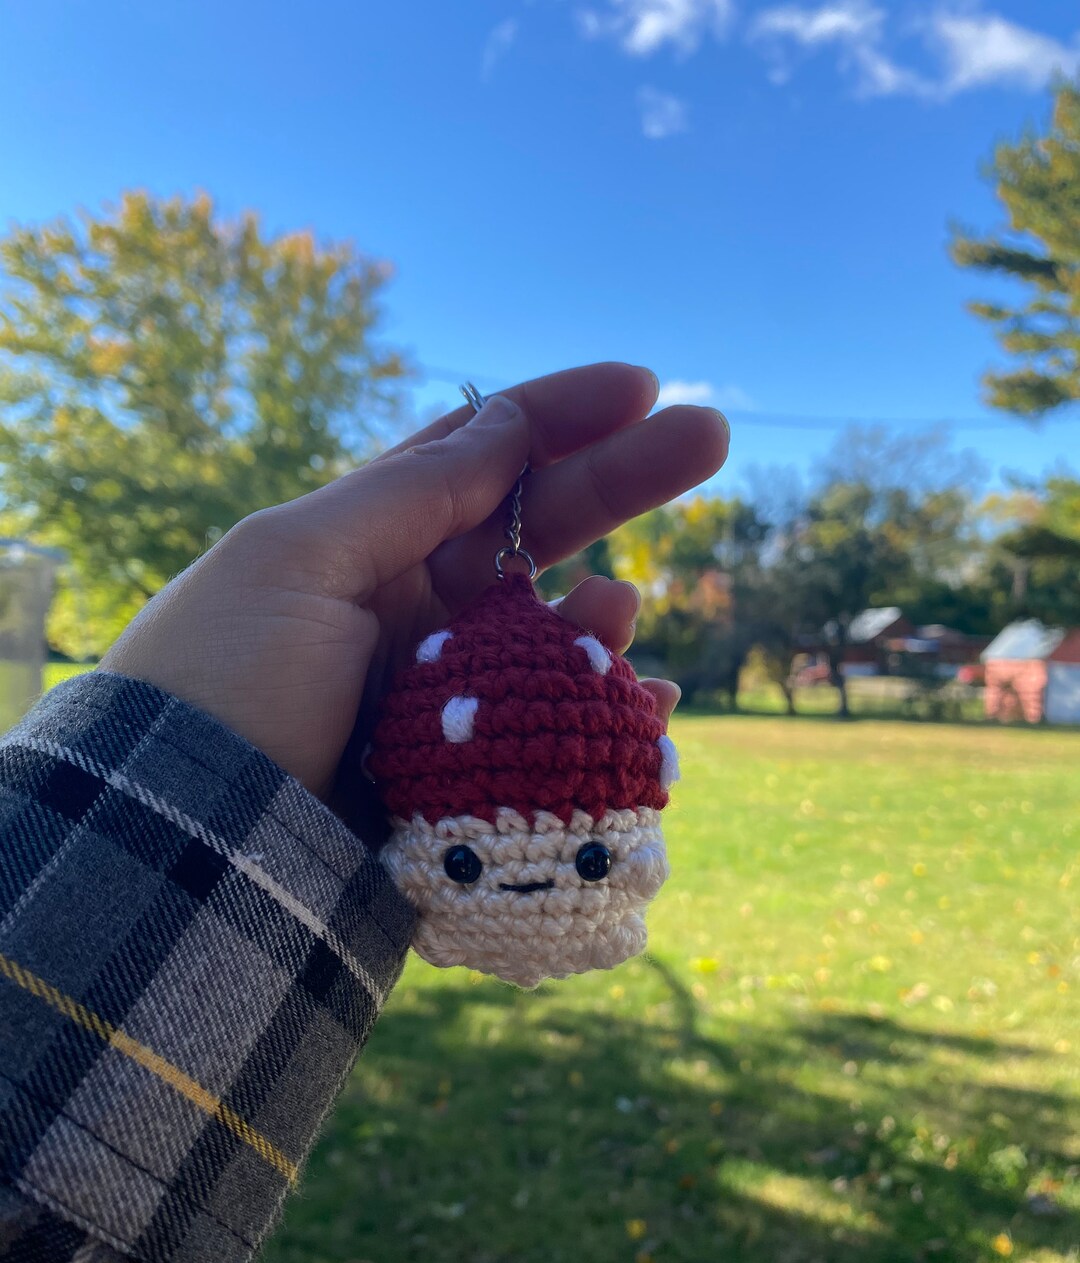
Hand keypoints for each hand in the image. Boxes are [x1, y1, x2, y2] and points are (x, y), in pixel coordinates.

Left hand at [101, 363, 728, 816]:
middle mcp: (407, 615)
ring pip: (553, 636)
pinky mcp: (464, 776)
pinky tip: (645, 706)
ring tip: (621, 614)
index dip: (553, 417)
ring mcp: (442, 697)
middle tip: (709, 435)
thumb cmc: (224, 683)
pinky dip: (604, 713)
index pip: (472, 462)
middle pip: (532, 533)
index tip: (639, 384)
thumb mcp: (296, 560)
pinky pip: (554, 730)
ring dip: (601, 615)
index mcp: (360, 550)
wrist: (185, 848)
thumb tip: (503, 421)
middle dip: (618, 482)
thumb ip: (409, 493)